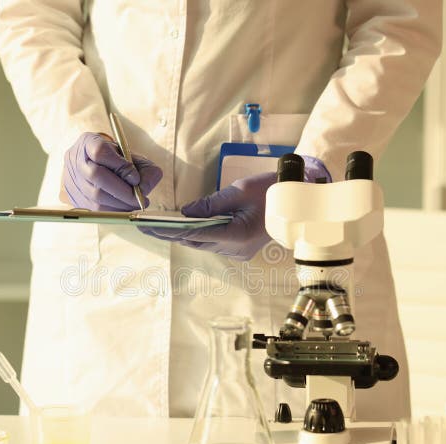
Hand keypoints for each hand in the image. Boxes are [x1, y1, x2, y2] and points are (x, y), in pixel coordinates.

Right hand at [63, 132, 162, 210]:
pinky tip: (125, 208)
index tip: (136, 178)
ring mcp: (71, 179)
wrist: (96, 166)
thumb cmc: (117, 160)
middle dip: (122, 190)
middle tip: (140, 198)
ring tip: (135, 204)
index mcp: (88, 142)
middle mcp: (75, 159)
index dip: (120, 166)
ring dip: (120, 203)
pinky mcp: (73, 197)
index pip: (100, 151)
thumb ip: (143, 167)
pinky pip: (94, 209)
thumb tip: (143, 187)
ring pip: (95, 195)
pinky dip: (113, 211)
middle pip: (96, 175)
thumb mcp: (133, 158)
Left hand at [139, 155, 330, 260]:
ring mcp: (239, 252)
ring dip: (184, 234)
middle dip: (171, 233)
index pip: (194, 233)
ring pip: (203, 243)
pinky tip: (183, 226)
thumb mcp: (239, 191)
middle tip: (146, 225)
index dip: (168, 230)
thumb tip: (186, 213)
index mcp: (237, 235)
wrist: (300, 201)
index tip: (148, 226)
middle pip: (196, 241)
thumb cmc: (273, 190)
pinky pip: (214, 242)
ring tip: (158, 225)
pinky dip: (198, 234)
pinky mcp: (240, 249)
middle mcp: (237, 250)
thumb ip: (211, 204)